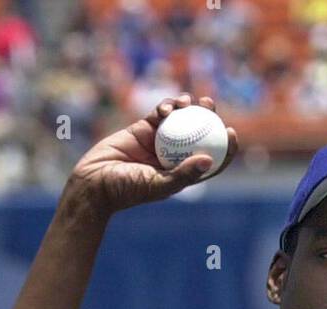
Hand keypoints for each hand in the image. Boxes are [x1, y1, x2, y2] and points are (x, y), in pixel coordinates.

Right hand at [67, 94, 238, 215]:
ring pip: (180, 119)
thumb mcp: (158, 185)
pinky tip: (167, 106)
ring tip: (189, 100)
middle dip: (208, 117)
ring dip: (187, 106)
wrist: (95, 182)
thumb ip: (183, 174)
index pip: (211, 159)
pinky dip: (165, 106)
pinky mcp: (143, 128)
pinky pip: (159, 113)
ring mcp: (160, 141)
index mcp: (183, 173)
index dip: (225, 146)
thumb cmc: (127, 190)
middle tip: (212, 104)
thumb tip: (210, 159)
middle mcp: (174, 156)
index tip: (231, 132)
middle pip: (198, 134)